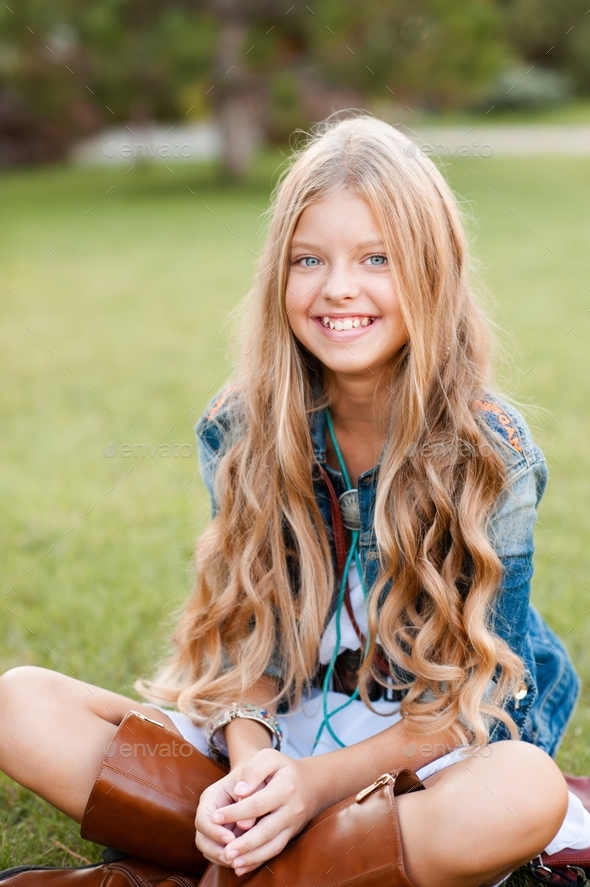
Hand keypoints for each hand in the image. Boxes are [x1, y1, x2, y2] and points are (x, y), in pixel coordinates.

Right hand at [195, 766, 261, 866]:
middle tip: (233, 858)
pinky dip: (230, 860)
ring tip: (239, 862)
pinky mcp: (224, 837)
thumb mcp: (255, 781)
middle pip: (201, 839)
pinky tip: (245, 862)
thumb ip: (250, 798)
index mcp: (212, 797)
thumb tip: (244, 825)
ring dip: (222, 859)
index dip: (214, 832)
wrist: (259, 777)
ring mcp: (214, 827)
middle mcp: (209, 813)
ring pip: (209, 850)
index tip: (231, 838)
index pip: (203, 819)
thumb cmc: (257, 777)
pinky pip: (221, 853)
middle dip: (216, 851)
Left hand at [206, 749, 317, 875]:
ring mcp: (292, 826)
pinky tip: (241, 867)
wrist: (312, 783)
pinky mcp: (290, 836)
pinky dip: (258, 861)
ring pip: (272, 846)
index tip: (215, 817)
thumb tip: (239, 792)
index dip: (235, 812)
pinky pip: (274, 851)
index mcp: (285, 788)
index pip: (258, 803)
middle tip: (225, 852)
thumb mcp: (270, 757)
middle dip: (245, 843)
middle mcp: (291, 810)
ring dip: (251, 857)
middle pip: (267, 830)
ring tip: (231, 862)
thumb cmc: (284, 769)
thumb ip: (253, 770)